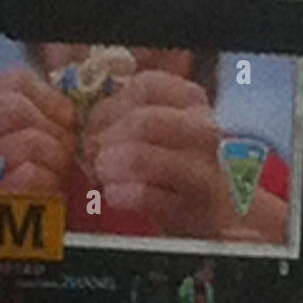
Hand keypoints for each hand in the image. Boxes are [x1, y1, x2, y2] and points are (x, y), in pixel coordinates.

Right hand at [0, 68, 77, 191]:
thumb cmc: (15, 191)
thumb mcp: (18, 146)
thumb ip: (39, 122)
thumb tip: (72, 116)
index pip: (15, 84)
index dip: (52, 101)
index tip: (68, 121)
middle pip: (17, 108)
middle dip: (55, 132)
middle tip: (64, 155)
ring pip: (29, 140)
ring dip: (54, 160)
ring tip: (53, 177)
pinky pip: (30, 176)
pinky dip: (47, 185)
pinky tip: (45, 196)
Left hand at [83, 70, 227, 237]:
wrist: (211, 216)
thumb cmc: (175, 168)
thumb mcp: (156, 131)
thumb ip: (124, 117)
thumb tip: (91, 131)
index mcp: (192, 101)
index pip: (145, 86)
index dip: (110, 107)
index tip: (98, 128)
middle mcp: (202, 130)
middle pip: (141, 122)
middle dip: (106, 140)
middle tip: (95, 157)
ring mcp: (201, 171)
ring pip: (141, 157)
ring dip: (109, 167)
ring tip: (102, 176)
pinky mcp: (192, 209)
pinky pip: (144, 196)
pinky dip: (120, 195)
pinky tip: (114, 195)